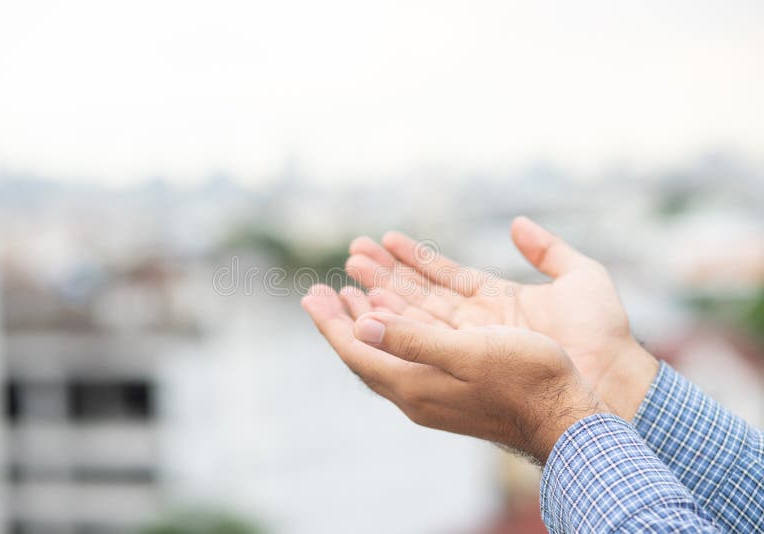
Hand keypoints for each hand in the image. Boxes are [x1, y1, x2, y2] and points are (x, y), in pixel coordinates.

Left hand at [302, 285, 606, 462]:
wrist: (567, 417)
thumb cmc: (526, 381)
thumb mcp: (469, 355)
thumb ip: (413, 342)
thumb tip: (362, 325)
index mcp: (414, 385)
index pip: (357, 352)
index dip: (330, 323)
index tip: (309, 295)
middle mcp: (417, 390)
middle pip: (365, 350)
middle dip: (340, 318)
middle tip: (318, 290)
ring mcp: (434, 389)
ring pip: (387, 348)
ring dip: (366, 317)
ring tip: (349, 291)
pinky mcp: (452, 383)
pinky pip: (409, 351)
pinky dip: (395, 325)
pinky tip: (396, 311)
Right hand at [344, 216, 657, 419]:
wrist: (614, 381)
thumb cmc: (604, 335)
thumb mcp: (581, 278)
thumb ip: (548, 250)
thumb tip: (519, 224)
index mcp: (499, 301)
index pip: (445, 274)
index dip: (414, 256)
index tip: (384, 239)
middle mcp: (479, 323)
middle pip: (421, 293)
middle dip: (385, 272)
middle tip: (351, 253)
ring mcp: (472, 342)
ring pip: (415, 312)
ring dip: (382, 290)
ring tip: (350, 270)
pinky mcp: (468, 359)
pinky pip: (425, 336)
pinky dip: (396, 319)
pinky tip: (368, 304)